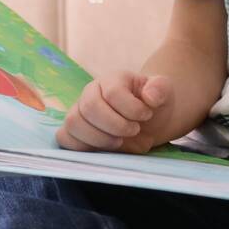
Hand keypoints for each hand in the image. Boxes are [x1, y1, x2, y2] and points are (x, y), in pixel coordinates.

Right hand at [55, 72, 172, 154]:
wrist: (147, 121)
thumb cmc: (153, 104)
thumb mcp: (164, 92)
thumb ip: (160, 89)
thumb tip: (149, 97)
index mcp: (112, 79)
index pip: (112, 92)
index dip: (131, 109)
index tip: (146, 116)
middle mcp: (91, 92)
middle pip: (90, 108)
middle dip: (115, 126)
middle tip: (134, 131)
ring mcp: (79, 111)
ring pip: (74, 123)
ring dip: (99, 139)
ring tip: (120, 142)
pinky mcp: (73, 130)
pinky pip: (64, 138)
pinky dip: (82, 147)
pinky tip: (103, 149)